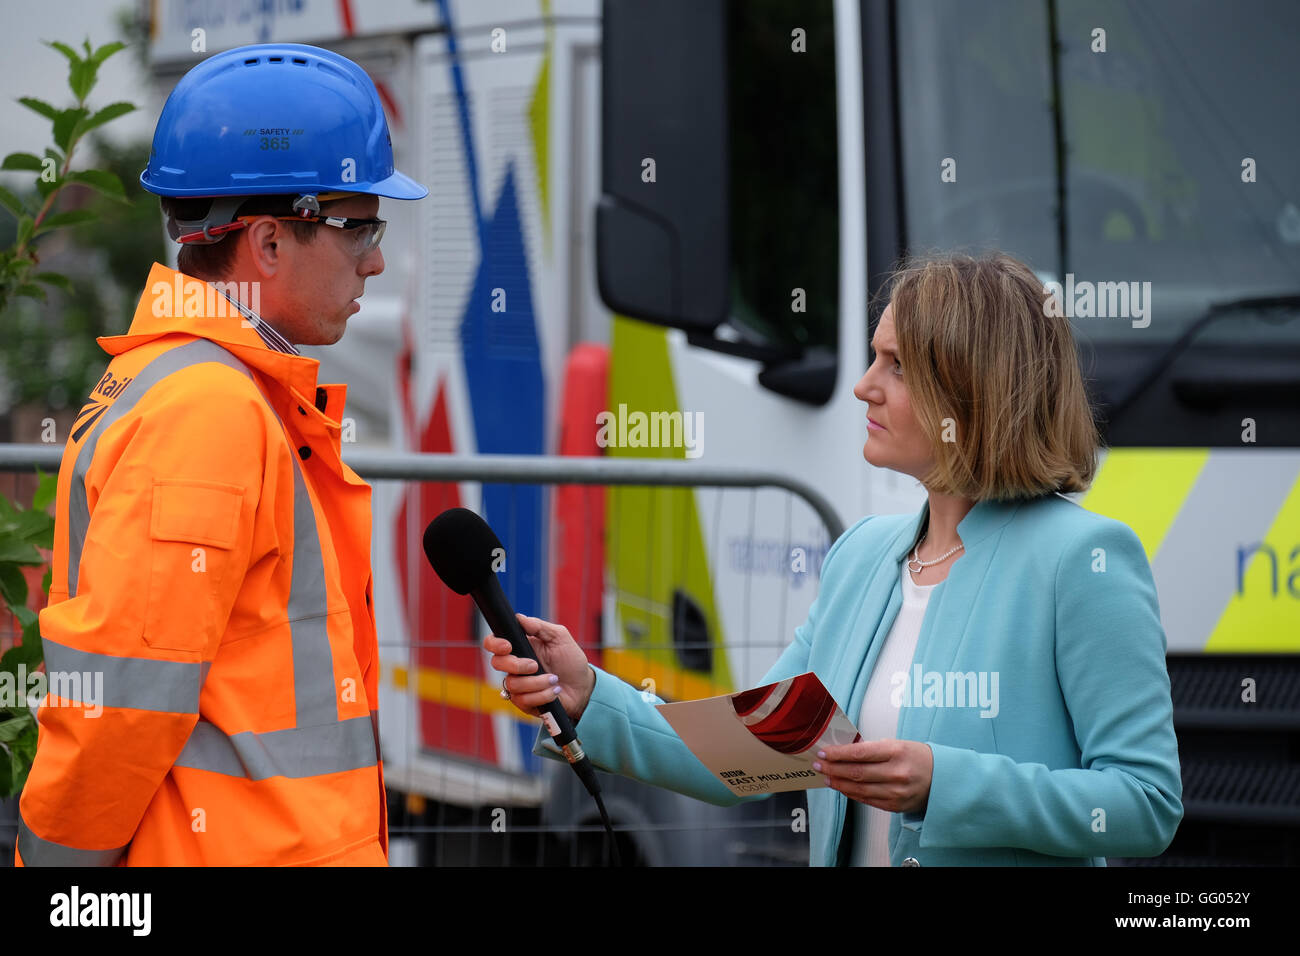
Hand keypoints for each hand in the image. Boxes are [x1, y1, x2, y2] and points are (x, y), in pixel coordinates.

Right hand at [482, 613, 596, 722]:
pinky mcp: (524, 702)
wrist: (583, 686)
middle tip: (535, 665)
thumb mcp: (560, 638)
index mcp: (520, 646)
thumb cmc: (571, 660)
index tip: (508, 646)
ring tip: (554, 679)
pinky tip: (554, 691)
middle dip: (516, 665)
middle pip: (497, 663)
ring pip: (512, 685)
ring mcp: (518, 685)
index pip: (494, 642)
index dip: (494, 643)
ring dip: (536, 683)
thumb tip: (520, 618)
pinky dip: (542, 695)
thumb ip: (540, 627)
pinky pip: (523, 700)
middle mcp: (515, 666)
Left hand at [812, 739, 933, 814]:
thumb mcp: (898, 744)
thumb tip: (844, 751)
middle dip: (833, 767)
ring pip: (858, 788)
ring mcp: (896, 792)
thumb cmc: (918, 757)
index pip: (859, 753)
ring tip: (826, 775)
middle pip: (856, 772)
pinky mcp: (894, 805)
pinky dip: (851, 793)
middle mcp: (896, 773)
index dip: (838, 753)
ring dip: (838, 782)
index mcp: (896, 752)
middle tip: (819, 764)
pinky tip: (841, 786)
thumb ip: (872, 748)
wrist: (943, 779)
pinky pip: (866, 799)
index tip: (824, 751)